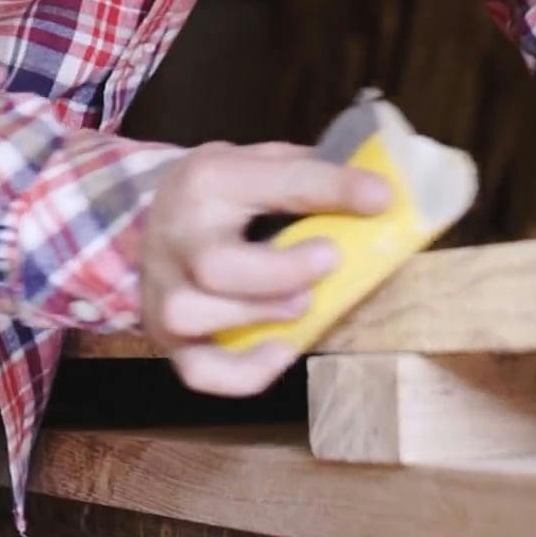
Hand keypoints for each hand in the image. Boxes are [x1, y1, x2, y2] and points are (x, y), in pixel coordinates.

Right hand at [139, 138, 391, 396]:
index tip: (381, 198)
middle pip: (215, 265)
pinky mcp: (166, 339)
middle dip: (282, 271)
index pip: (273, 181)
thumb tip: (380, 194)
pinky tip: (282, 350)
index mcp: (208, 179)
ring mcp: (164, 291)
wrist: (154, 221)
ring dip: (260, 315)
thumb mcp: (259, 163)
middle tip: (331, 261)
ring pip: (195, 315)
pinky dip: (244, 373)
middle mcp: (176, 235)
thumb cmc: (225, 196)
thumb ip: (308, 174)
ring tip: (302, 305)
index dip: (331, 189)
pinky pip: (199, 371)